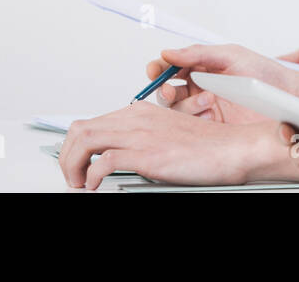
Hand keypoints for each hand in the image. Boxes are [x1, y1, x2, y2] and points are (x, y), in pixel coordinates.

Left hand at [58, 102, 276, 189]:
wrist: (232, 149)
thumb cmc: (206, 147)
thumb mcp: (167, 135)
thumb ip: (143, 139)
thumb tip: (118, 157)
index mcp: (140, 112)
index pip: (91, 122)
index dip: (76, 146)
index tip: (78, 165)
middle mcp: (136, 118)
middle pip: (80, 130)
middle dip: (67, 156)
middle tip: (73, 177)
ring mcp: (140, 134)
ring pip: (84, 141)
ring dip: (72, 165)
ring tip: (79, 183)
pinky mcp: (147, 153)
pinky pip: (104, 162)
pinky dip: (93, 177)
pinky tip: (96, 187)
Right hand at [143, 57, 263, 123]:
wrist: (286, 96)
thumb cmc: (263, 72)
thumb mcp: (230, 55)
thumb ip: (198, 53)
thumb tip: (168, 52)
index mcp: (201, 68)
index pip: (170, 68)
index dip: (158, 69)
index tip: (154, 71)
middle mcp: (199, 89)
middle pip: (167, 92)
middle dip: (163, 91)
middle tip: (169, 90)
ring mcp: (205, 109)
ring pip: (176, 111)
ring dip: (185, 105)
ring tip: (207, 100)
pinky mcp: (212, 127)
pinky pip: (191, 127)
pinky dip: (195, 120)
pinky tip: (211, 115)